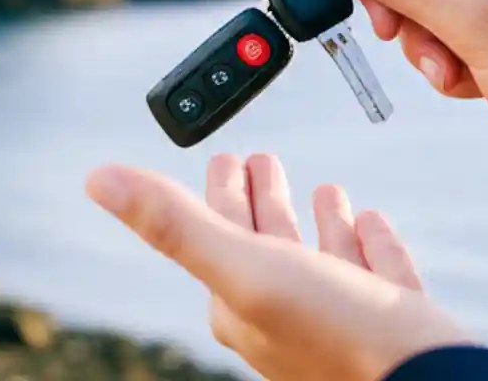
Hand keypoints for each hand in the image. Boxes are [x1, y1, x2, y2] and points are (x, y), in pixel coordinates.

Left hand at [85, 158, 470, 380]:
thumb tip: (97, 179)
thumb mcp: (243, 265)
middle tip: (261, 158)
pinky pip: (376, 277)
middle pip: (266, 243)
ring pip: (321, 260)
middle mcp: (284, 315)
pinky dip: (370, 245)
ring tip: (323, 188)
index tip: (223, 156)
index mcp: (241, 303)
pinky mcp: (391, 325)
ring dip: (317, 221)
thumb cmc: (332, 330)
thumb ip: (173, 224)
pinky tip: (370, 221)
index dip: (219, 192)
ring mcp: (339, 322)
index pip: (219, 232)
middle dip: (261, 199)